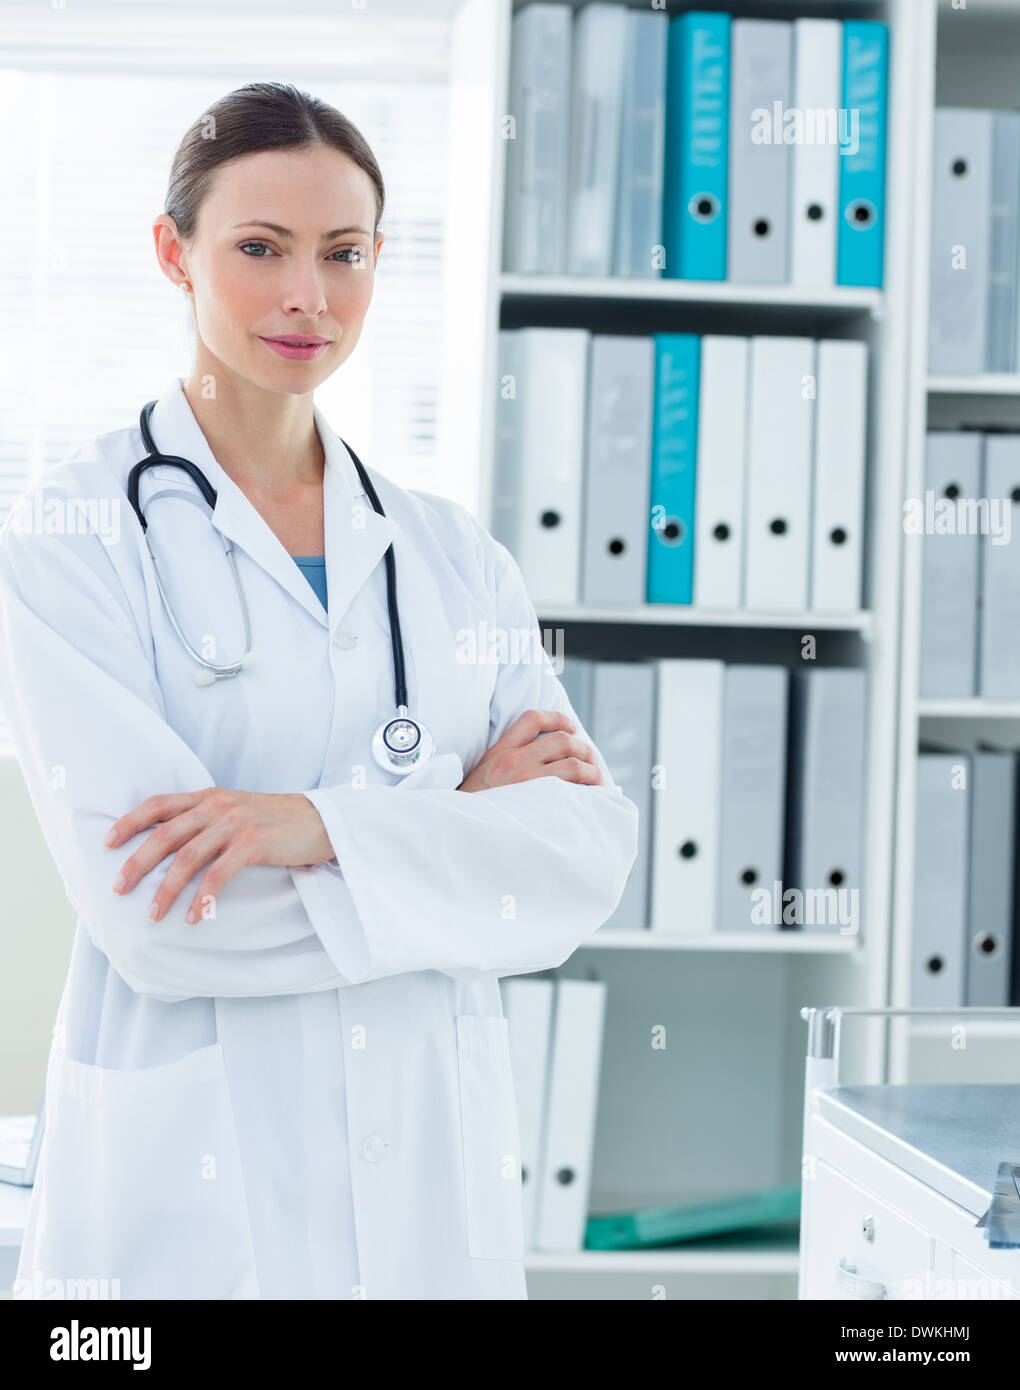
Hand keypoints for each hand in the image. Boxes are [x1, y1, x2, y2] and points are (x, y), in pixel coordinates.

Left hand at [105, 788, 333, 923]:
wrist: (323, 820)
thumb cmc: (279, 821)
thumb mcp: (238, 811)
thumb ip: (208, 819)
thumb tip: (174, 843)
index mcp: (210, 797)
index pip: (159, 804)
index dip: (130, 822)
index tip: (108, 843)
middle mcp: (218, 806)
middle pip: (165, 834)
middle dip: (137, 862)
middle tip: (118, 888)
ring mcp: (236, 824)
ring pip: (187, 857)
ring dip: (166, 889)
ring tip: (153, 914)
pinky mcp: (254, 845)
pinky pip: (218, 875)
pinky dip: (202, 898)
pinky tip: (192, 917)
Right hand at [458, 709, 602, 791]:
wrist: (462, 830)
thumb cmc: (476, 804)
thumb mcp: (484, 772)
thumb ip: (508, 758)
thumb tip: (547, 753)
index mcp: (500, 752)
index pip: (533, 719)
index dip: (558, 718)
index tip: (572, 728)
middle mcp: (513, 763)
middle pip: (562, 740)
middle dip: (584, 749)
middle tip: (591, 762)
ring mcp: (526, 784)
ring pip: (573, 765)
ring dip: (592, 771)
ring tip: (597, 781)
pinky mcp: (538, 805)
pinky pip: (573, 791)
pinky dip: (588, 792)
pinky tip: (591, 798)